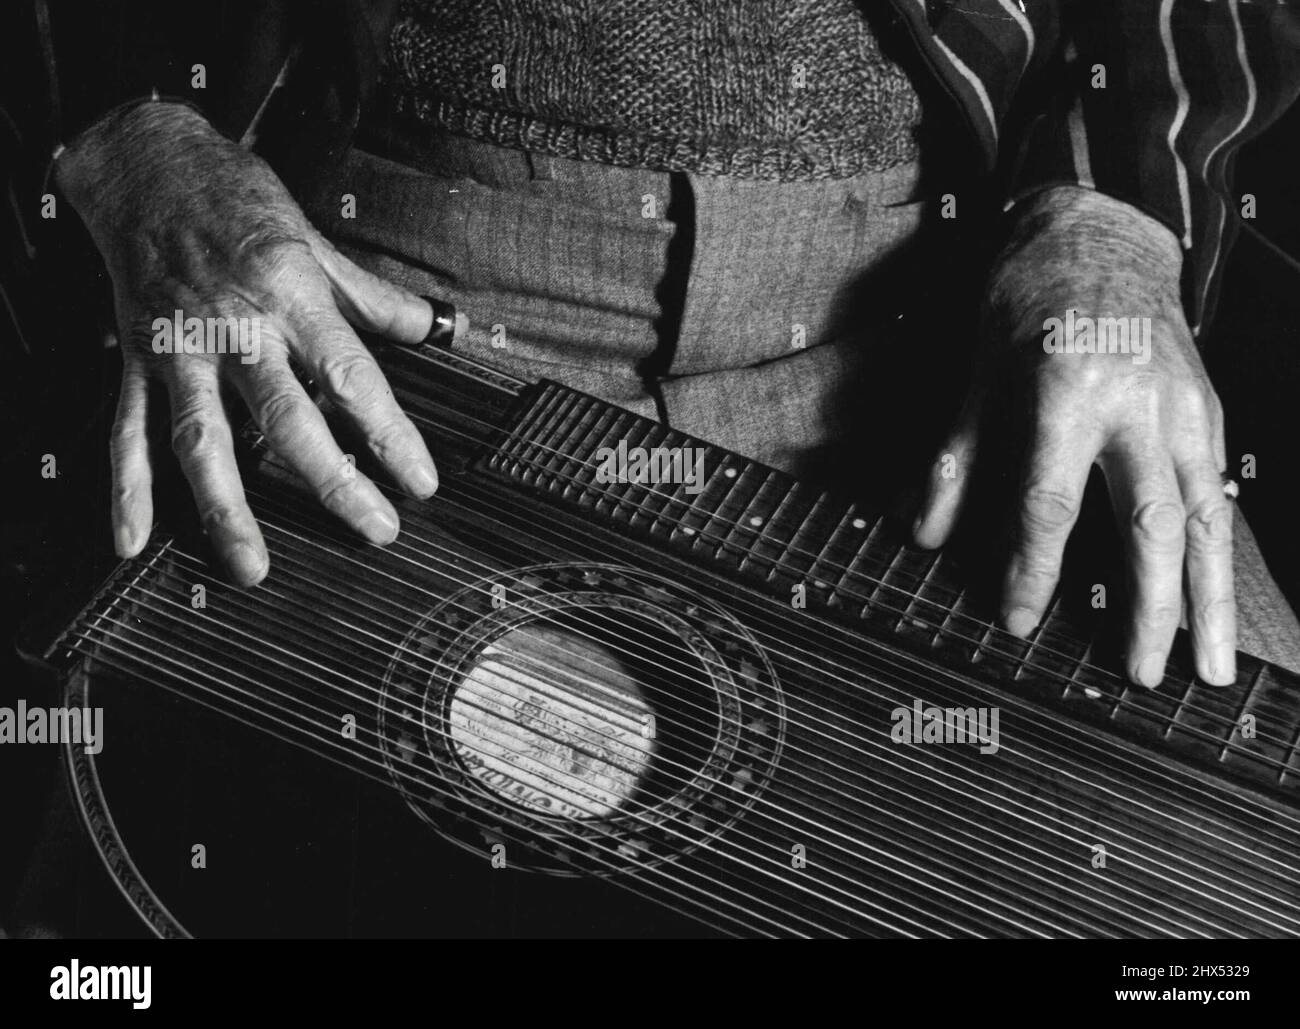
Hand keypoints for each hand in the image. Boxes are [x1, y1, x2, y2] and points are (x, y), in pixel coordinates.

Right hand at [57, 101, 439, 585]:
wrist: (147, 164)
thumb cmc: (237, 200)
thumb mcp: (317, 240)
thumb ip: (373, 296)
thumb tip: (434, 327)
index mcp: (292, 297)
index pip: (352, 377)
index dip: (390, 434)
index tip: (420, 482)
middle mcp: (238, 328)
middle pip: (287, 419)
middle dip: (332, 483)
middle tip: (372, 530)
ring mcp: (182, 349)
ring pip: (204, 439)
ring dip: (227, 509)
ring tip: (252, 567)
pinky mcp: (138, 360)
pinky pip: (128, 430)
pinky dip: (125, 488)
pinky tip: (132, 540)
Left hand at [913, 187, 1234, 687]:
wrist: (1102, 226)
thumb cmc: (1027, 296)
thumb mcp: (976, 372)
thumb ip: (955, 459)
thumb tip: (921, 535)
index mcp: (1067, 392)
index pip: (1048, 505)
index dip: (1032, 571)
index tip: (1018, 622)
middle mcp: (1138, 405)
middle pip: (1150, 527)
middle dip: (1150, 610)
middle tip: (1140, 675)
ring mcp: (1185, 408)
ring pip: (1208, 520)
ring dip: (1212, 601)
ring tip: (1214, 670)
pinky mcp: (1208, 409)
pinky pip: (1220, 494)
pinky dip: (1222, 554)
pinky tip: (1219, 601)